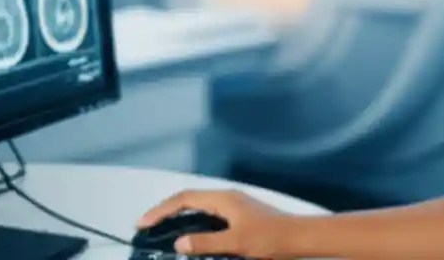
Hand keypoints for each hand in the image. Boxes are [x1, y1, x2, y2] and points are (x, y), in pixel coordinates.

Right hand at [136, 189, 296, 258]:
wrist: (301, 238)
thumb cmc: (272, 239)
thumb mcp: (236, 243)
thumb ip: (206, 242)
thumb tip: (179, 242)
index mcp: (224, 199)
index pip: (184, 199)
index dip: (160, 210)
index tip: (142, 223)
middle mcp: (228, 199)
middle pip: (189, 201)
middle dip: (166, 212)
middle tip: (147, 227)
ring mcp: (235, 207)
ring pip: (199, 209)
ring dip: (180, 218)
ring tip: (163, 233)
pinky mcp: (241, 217)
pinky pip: (210, 217)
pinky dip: (195, 225)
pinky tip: (192, 239)